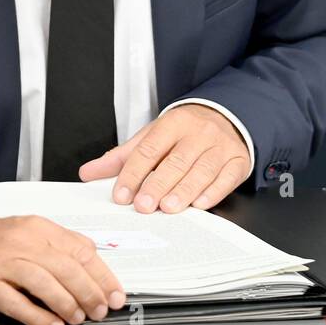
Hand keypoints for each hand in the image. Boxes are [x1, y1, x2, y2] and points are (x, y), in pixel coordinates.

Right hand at [0, 215, 125, 324]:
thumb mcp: (32, 231)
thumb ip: (63, 244)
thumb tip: (96, 265)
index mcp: (40, 228)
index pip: (81, 250)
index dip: (102, 275)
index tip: (114, 294)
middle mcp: (23, 242)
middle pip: (66, 267)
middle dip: (89, 292)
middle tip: (100, 309)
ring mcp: (3, 262)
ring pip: (44, 282)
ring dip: (67, 303)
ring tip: (79, 317)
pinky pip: (16, 302)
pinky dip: (38, 315)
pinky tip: (52, 324)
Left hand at [79, 104, 250, 213]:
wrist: (226, 117)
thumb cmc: (184, 132)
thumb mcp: (153, 136)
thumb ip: (122, 157)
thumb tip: (88, 173)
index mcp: (173, 123)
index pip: (150, 149)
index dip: (134, 172)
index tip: (121, 194)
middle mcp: (198, 133)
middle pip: (176, 160)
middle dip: (158, 184)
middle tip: (144, 205)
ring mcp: (220, 146)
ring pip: (202, 169)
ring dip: (184, 190)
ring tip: (168, 207)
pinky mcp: (238, 160)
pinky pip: (227, 177)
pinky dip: (214, 192)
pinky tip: (200, 204)